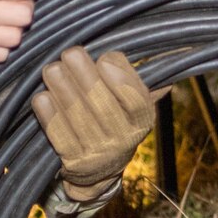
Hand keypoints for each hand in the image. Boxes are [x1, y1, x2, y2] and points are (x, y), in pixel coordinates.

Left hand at [30, 47, 159, 199]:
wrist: (98, 170)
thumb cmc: (116, 121)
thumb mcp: (134, 105)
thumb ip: (140, 79)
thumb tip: (175, 47)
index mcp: (142, 121)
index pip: (136, 100)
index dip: (120, 78)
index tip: (105, 58)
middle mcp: (123, 140)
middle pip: (103, 105)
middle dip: (84, 75)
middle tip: (71, 53)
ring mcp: (98, 153)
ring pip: (77, 116)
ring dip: (62, 88)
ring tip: (52, 69)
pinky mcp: (73, 161)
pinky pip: (58, 134)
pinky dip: (48, 113)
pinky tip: (42, 96)